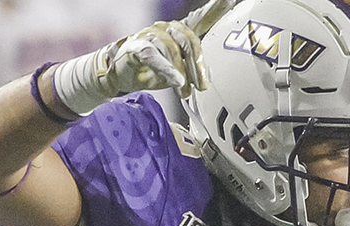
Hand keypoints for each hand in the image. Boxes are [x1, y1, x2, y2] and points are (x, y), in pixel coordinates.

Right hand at [52, 17, 210, 116]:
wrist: (118, 75)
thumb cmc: (150, 71)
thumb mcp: (176, 70)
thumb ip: (191, 70)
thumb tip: (207, 80)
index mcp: (178, 32)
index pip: (200, 19)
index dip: (215, 9)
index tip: (230, 0)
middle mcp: (166, 28)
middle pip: (189, 40)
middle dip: (198, 65)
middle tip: (202, 86)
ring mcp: (151, 35)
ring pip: (173, 49)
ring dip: (182, 73)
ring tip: (184, 91)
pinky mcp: (137, 47)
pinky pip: (155, 56)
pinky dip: (167, 69)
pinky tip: (176, 80)